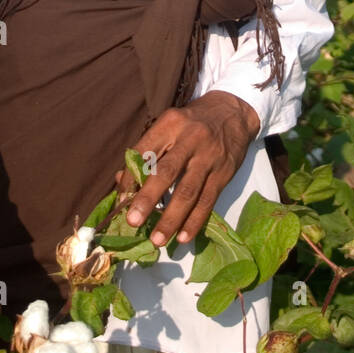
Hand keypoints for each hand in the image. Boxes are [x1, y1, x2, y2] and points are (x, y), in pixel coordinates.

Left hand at [114, 91, 260, 247]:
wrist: (232, 113)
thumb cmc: (191, 123)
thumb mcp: (168, 126)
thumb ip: (147, 151)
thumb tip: (122, 182)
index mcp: (169, 124)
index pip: (144, 152)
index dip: (130, 177)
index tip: (120, 200)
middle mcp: (189, 139)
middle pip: (166, 172)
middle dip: (147, 199)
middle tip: (133, 222)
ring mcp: (208, 157)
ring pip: (188, 192)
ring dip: (171, 219)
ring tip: (157, 239)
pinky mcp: (224, 173)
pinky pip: (207, 201)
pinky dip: (195, 221)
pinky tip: (183, 237)